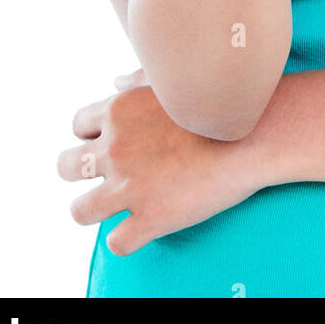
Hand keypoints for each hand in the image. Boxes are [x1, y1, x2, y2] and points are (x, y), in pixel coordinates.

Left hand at [57, 73, 273, 254]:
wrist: (259, 131)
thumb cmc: (220, 100)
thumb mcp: (173, 81)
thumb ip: (137, 82)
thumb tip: (115, 82)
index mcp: (119, 110)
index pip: (78, 125)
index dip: (91, 135)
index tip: (107, 142)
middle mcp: (116, 148)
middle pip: (65, 166)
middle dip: (77, 171)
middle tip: (102, 176)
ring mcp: (131, 186)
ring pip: (79, 211)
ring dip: (93, 209)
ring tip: (112, 208)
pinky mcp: (152, 218)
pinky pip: (116, 242)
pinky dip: (126, 238)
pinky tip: (142, 227)